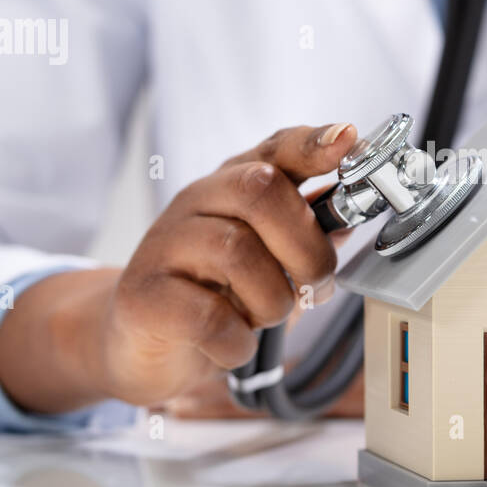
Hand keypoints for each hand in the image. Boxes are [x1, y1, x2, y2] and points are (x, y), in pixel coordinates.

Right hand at [0, 123, 356, 413]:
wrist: (138, 344)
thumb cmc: (214, 296)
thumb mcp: (269, 262)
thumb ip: (306, 237)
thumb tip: (349, 219)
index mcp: (233, 186)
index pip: (276, 147)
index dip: (314, 143)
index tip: (349, 140)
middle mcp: (197, 202)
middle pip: (260, 191)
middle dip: (306, 248)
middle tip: (315, 287)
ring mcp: (164, 244)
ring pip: (237, 253)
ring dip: (271, 301)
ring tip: (262, 318)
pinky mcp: (143, 295)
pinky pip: (209, 315)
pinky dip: (236, 341)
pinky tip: (230, 345)